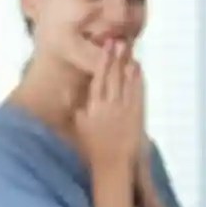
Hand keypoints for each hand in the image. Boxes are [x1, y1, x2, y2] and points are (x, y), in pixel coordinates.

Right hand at [76, 40, 143, 170]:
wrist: (112, 165)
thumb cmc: (93, 148)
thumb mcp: (79, 125)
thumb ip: (75, 107)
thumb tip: (67, 91)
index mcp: (93, 107)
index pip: (97, 79)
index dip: (102, 62)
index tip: (104, 48)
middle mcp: (108, 105)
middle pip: (113, 76)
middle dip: (115, 57)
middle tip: (118, 40)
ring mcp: (124, 109)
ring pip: (126, 82)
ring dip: (127, 63)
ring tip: (128, 48)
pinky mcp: (137, 115)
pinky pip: (138, 93)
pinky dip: (138, 79)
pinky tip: (138, 68)